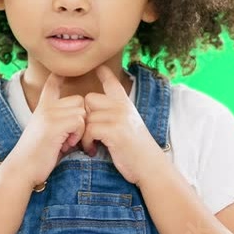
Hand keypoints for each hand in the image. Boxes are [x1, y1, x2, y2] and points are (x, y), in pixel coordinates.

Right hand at [2, 73, 86, 190]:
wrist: (22, 168)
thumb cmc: (37, 157)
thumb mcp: (46, 134)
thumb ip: (59, 123)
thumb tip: (79, 119)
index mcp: (42, 108)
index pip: (51, 85)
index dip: (58, 77)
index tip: (62, 72)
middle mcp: (45, 107)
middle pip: (79, 100)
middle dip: (80, 119)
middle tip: (69, 137)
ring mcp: (49, 114)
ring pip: (81, 111)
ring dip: (80, 129)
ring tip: (67, 142)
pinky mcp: (54, 124)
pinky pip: (79, 122)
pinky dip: (78, 135)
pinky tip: (66, 145)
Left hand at [80, 65, 166, 184]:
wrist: (150, 166)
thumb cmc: (136, 150)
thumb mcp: (128, 125)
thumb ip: (114, 115)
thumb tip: (92, 110)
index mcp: (125, 104)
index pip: (113, 83)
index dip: (104, 73)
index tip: (98, 67)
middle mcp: (123, 106)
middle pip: (89, 99)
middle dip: (85, 116)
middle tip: (87, 133)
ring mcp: (119, 117)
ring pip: (87, 116)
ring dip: (84, 133)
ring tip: (90, 145)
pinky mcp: (115, 130)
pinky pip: (90, 130)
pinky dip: (87, 142)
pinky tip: (92, 150)